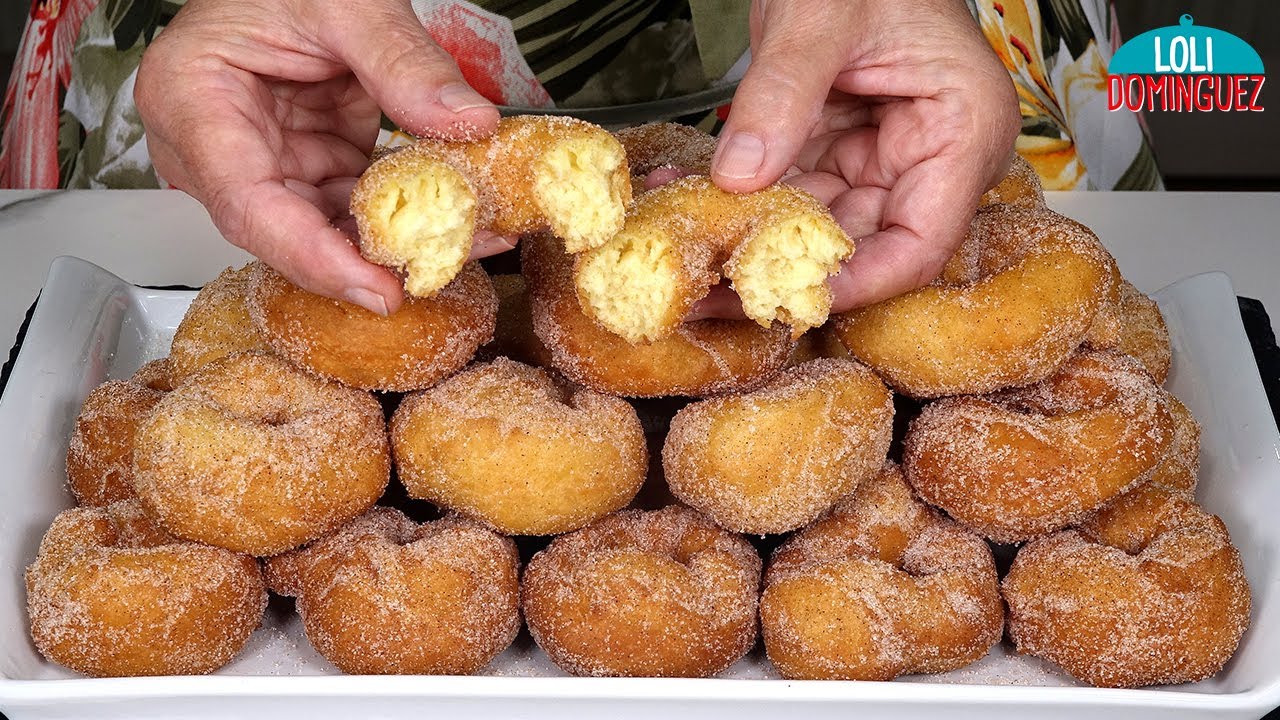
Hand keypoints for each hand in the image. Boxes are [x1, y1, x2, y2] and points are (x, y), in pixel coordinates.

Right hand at [135, 0, 510, 314]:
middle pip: (287, 232)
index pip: (249, 209)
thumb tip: (468, 123)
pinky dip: (402, 212)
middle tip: (443, 268)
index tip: (379, 290)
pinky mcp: (304, 161)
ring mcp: (262, 158)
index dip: (315, 260)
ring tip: (470, 238)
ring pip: (326, 227)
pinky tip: (455, 216)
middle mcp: (217, 146)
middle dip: (367, 259)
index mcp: (192, 101)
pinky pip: (352, 204)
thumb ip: (403, 62)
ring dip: (395, 240)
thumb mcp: (347, 2)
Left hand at [694, 0, 1019, 318]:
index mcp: (962, 131)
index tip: (785, 297)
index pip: (920, 243)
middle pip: (861, 245)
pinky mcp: (837, 147)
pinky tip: (685, 196)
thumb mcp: (820, 16)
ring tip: (684, 246)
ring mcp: (880, 155)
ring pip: (816, 226)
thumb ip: (782, 95)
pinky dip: (740, 198)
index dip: (857, 283)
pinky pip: (789, 191)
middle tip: (708, 288)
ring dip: (751, 239)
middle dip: (784, 269)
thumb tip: (740, 177)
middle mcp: (927, 156)